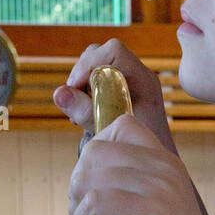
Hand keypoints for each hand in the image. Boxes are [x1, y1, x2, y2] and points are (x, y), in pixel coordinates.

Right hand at [53, 39, 175, 154]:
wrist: (154, 163)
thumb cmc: (137, 149)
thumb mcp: (108, 130)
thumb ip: (85, 112)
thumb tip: (59, 93)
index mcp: (143, 80)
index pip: (113, 51)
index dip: (89, 64)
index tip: (75, 88)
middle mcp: (137, 75)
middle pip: (100, 54)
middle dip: (80, 76)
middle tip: (75, 104)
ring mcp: (128, 81)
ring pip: (94, 66)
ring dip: (80, 86)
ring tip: (80, 114)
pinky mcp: (119, 90)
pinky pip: (95, 79)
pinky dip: (84, 93)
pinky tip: (84, 115)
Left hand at [67, 112, 213, 214]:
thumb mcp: (154, 213)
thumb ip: (130, 187)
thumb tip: (83, 175)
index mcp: (168, 164)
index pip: (121, 126)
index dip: (95, 153)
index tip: (93, 191)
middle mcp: (164, 168)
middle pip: (95, 151)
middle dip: (78, 187)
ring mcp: (157, 186)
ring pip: (88, 177)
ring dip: (78, 211)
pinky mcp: (146, 209)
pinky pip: (92, 203)